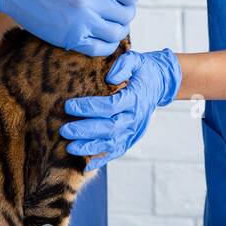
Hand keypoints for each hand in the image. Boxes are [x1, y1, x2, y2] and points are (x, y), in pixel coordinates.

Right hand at [0, 0, 141, 56]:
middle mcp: (89, 5)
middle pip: (127, 15)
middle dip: (127, 8)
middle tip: (117, 3)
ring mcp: (78, 24)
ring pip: (117, 34)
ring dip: (119, 26)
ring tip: (110, 18)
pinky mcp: (67, 39)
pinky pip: (99, 49)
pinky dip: (107, 43)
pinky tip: (100, 33)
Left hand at [60, 48, 181, 171]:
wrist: (160, 83)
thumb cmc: (143, 70)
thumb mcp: (136, 60)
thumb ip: (123, 65)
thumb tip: (109, 79)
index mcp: (134, 98)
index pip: (109, 106)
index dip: (89, 108)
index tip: (69, 106)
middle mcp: (134, 118)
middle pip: (108, 128)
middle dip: (85, 130)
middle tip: (64, 130)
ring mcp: (133, 131)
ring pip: (111, 143)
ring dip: (90, 147)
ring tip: (70, 147)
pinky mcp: (131, 138)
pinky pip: (116, 152)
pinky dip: (102, 160)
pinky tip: (86, 165)